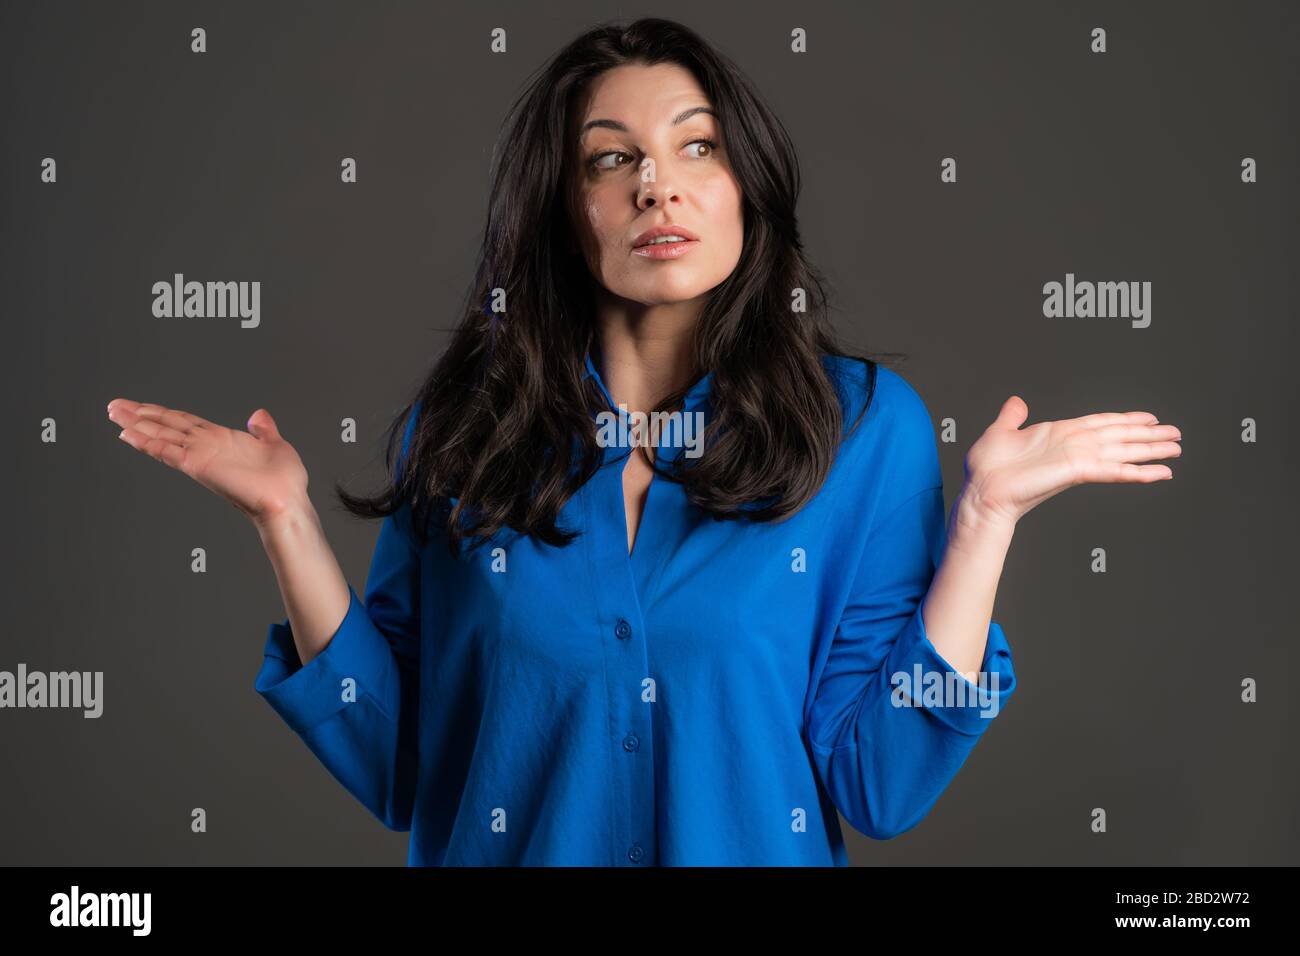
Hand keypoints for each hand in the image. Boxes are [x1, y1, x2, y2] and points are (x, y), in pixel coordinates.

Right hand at [106, 400, 308, 527]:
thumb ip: (263, 429)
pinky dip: (148, 443)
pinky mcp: (199, 467)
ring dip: (137, 425)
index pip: (184, 422)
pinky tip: (129, 435)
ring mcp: (200, 457)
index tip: (142, 407)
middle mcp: (206, 447)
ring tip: (114, 414)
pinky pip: (168, 452)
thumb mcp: (274, 444)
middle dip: (140, 416)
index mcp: (221, 439)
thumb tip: (259, 414)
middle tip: (114, 406)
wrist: (286, 501)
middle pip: (166, 426)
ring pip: (162, 436)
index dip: (162, 413)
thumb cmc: (284, 481)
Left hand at [958, 396, 1181, 528]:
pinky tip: (1161, 472)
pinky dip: (1139, 472)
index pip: (1100, 422)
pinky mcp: (1078, 473)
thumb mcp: (1000, 431)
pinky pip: (1114, 470)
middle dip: (1148, 435)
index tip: (1149, 418)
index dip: (1126, 419)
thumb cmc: (987, 468)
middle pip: (1120, 436)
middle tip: (1175, 434)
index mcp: (1059, 434)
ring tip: (1176, 449)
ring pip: (1124, 452)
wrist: (981, 490)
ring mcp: (1078, 460)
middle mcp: (1074, 446)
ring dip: (1151, 451)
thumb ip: (1012, 416)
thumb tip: (1016, 401)